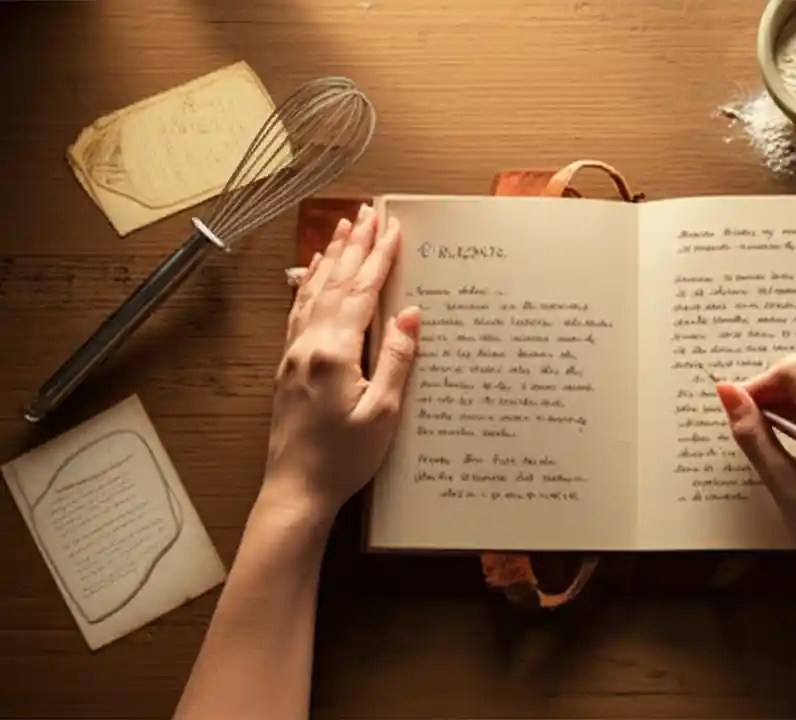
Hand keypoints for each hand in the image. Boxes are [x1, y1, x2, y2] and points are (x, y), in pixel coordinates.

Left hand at [262, 204, 420, 521]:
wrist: (296, 490)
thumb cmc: (343, 459)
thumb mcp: (383, 413)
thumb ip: (396, 359)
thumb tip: (410, 314)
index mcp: (334, 353)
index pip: (361, 293)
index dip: (379, 259)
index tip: (393, 229)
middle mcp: (309, 345)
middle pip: (335, 283)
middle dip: (354, 246)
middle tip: (368, 213)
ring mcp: (294, 354)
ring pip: (313, 292)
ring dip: (330, 258)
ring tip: (342, 228)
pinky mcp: (288, 367)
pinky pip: (299, 311)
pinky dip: (307, 284)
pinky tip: (311, 272)